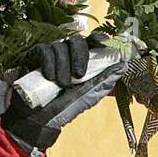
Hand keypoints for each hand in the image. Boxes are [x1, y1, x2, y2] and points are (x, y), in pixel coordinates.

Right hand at [1, 33, 126, 152]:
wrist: (36, 117)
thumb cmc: (63, 109)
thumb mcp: (86, 97)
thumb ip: (103, 82)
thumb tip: (123, 67)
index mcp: (83, 63)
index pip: (92, 43)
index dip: (99, 39)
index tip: (104, 41)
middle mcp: (67, 55)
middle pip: (76, 40)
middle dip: (80, 56)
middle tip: (79, 75)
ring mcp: (51, 54)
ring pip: (60, 46)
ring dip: (63, 66)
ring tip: (62, 85)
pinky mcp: (35, 55)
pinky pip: (45, 50)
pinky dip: (49, 63)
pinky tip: (50, 77)